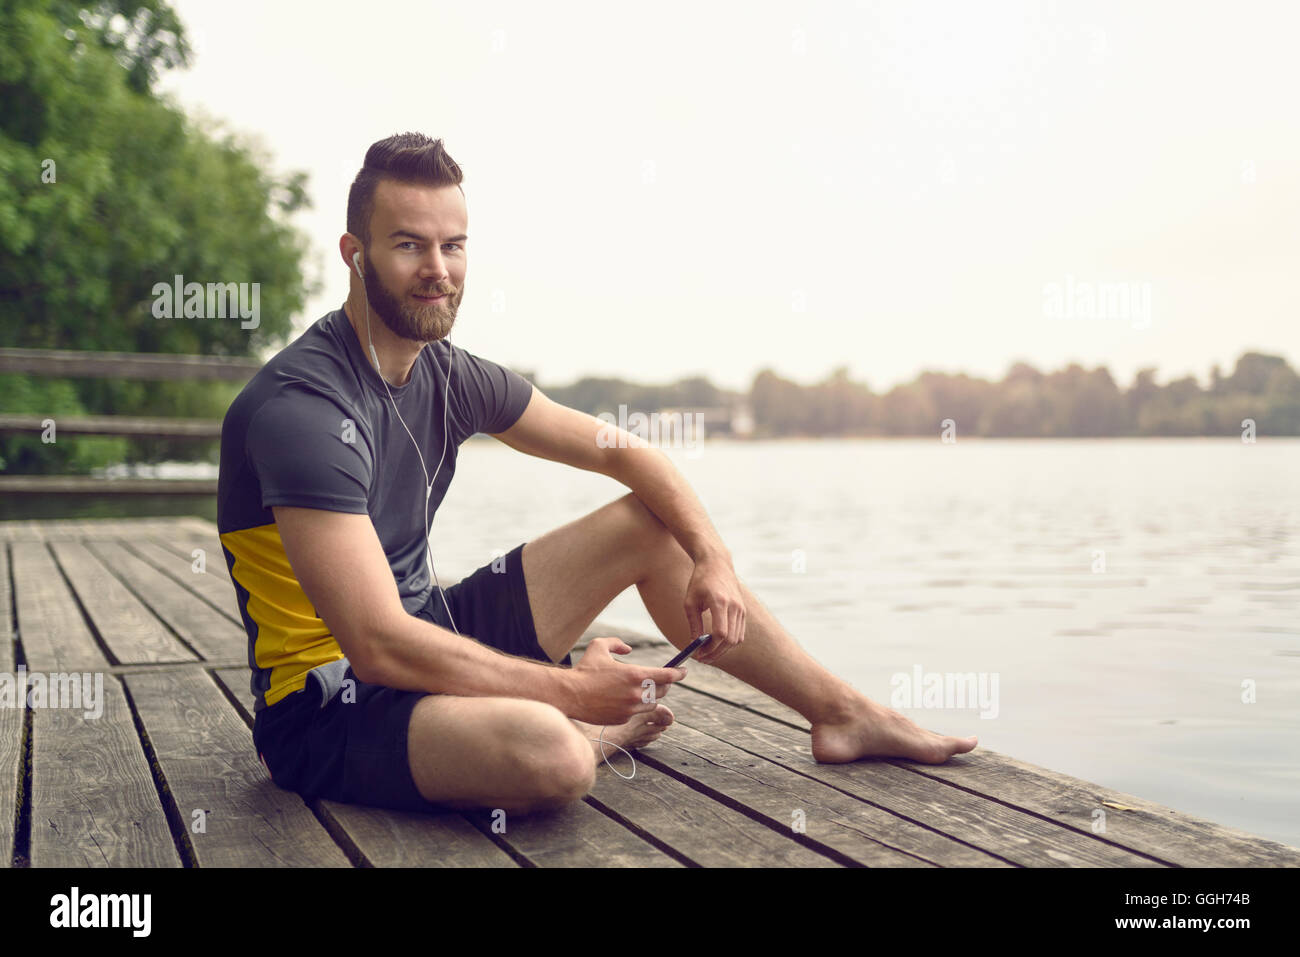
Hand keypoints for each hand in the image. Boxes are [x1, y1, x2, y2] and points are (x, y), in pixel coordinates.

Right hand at [569, 637, 686, 724]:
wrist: (570, 695)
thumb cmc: (584, 670)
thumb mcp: (599, 647)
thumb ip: (617, 644)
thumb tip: (628, 649)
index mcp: (635, 674)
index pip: (667, 675)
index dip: (678, 673)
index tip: (684, 670)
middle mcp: (636, 693)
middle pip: (663, 690)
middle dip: (665, 683)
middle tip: (662, 678)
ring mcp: (630, 708)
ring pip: (652, 703)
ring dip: (652, 696)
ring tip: (644, 689)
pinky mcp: (623, 718)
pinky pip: (638, 712)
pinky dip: (638, 705)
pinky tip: (629, 700)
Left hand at [683, 554, 746, 665]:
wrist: (716, 563)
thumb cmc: (699, 581)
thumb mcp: (690, 601)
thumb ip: (694, 624)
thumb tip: (694, 644)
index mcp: (720, 602)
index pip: (720, 633)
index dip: (710, 647)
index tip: (698, 653)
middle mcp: (734, 607)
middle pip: (730, 640)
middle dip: (716, 653)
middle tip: (702, 658)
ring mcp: (741, 609)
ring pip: (737, 639)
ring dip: (723, 650)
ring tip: (708, 653)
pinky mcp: (743, 610)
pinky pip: (739, 633)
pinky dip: (729, 642)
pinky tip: (716, 644)